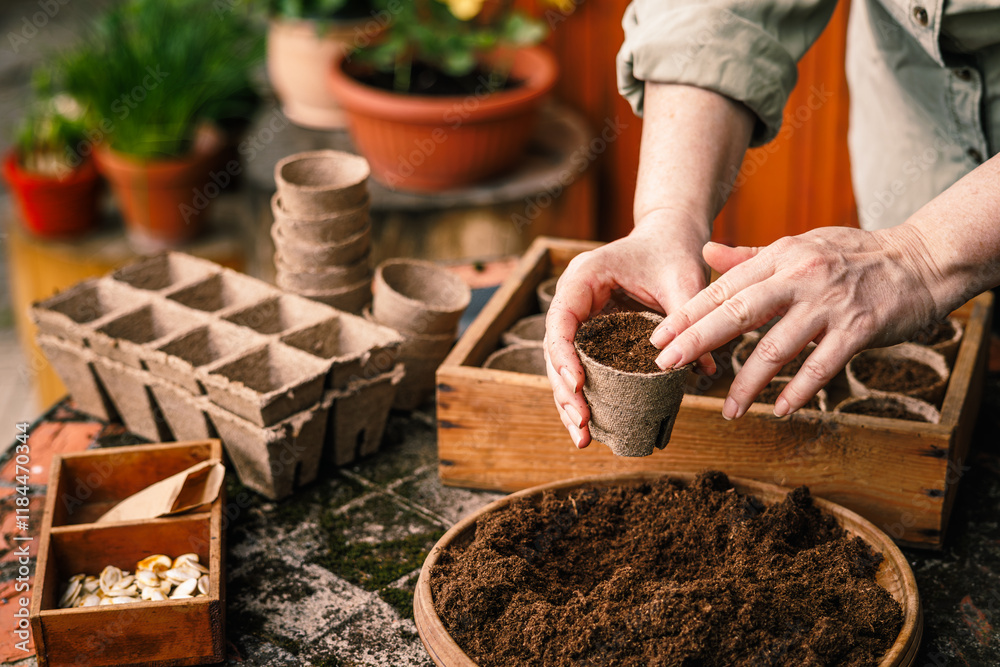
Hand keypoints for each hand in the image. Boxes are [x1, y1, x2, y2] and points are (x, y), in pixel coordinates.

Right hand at [544, 219, 713, 448]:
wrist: (671, 238)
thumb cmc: (673, 250)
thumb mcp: (682, 277)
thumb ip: (687, 316)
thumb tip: (703, 366)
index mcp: (582, 278)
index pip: (560, 320)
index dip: (563, 355)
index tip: (578, 384)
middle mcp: (573, 302)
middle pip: (555, 352)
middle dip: (565, 391)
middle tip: (581, 424)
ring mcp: (581, 321)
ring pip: (563, 367)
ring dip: (570, 403)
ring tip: (583, 438)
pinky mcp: (594, 338)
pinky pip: (583, 370)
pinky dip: (586, 398)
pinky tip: (592, 427)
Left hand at [651, 225, 941, 418]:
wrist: (922, 259)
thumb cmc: (855, 254)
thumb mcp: (799, 244)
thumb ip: (750, 256)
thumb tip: (705, 252)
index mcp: (780, 256)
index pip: (723, 287)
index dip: (688, 314)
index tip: (658, 337)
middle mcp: (799, 277)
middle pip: (737, 313)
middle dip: (697, 342)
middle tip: (665, 366)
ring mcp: (829, 304)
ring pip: (776, 348)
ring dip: (747, 383)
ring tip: (728, 410)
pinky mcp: (859, 328)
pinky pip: (821, 365)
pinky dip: (799, 390)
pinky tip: (780, 409)